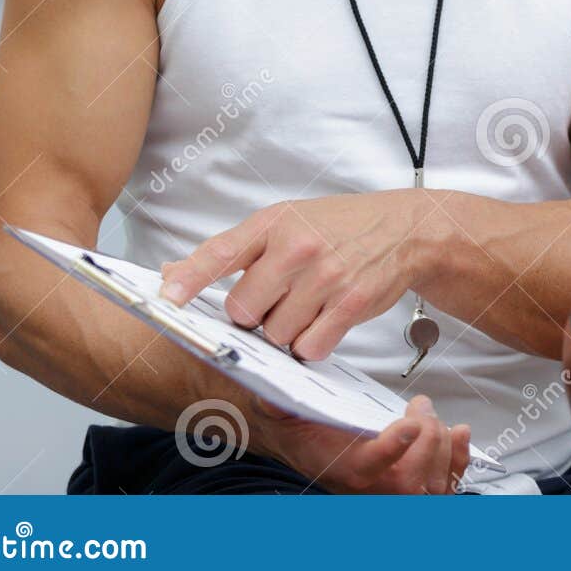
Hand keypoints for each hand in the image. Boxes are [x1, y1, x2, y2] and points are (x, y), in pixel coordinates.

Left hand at [159, 190, 445, 359]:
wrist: (404, 229)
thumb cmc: (338, 227)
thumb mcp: (284, 222)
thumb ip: (230, 250)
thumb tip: (170, 274)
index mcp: (274, 223)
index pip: (221, 252)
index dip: (189, 279)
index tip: (166, 300)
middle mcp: (298, 247)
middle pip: (243, 311)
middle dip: (252, 317)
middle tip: (273, 303)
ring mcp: (326, 276)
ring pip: (275, 334)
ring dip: (283, 333)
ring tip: (303, 309)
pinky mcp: (351, 303)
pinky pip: (309, 347)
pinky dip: (310, 345)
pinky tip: (321, 323)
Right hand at [252, 392, 471, 493]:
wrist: (304, 442)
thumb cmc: (303, 426)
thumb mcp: (281, 407)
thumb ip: (280, 398)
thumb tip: (275, 385)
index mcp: (343, 469)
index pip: (370, 468)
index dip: (394, 448)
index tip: (410, 424)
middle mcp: (370, 488)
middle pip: (411, 480)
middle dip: (427, 439)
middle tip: (420, 407)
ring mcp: (393, 492)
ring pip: (432, 486)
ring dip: (444, 449)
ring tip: (434, 418)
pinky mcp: (411, 485)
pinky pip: (444, 485)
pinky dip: (459, 461)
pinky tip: (458, 434)